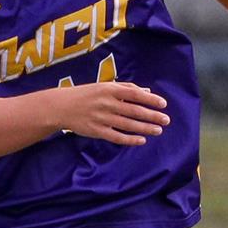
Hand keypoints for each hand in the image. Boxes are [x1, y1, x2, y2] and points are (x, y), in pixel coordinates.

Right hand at [54, 81, 170, 145]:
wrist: (61, 107)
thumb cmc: (85, 95)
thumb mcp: (104, 86)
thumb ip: (125, 88)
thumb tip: (146, 92)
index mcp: (109, 89)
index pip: (135, 94)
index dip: (151, 99)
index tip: (163, 104)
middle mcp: (107, 104)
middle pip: (135, 111)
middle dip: (152, 116)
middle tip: (166, 120)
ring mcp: (102, 118)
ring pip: (128, 125)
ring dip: (145, 128)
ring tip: (158, 130)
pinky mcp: (97, 131)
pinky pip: (117, 137)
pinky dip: (130, 139)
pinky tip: (141, 140)